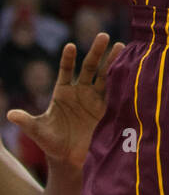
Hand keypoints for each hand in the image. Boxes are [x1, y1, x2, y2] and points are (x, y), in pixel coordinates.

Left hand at [7, 33, 123, 167]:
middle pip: (89, 67)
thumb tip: (10, 114)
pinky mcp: (106, 109)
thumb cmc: (51, 143)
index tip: (70, 46)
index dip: (68, 59)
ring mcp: (94, 99)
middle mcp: (80, 91)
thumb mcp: (38, 132)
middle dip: (96, 51)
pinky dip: (122, 80)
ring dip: (112, 61)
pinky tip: (131, 68)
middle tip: (103, 35)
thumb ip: (27, 122)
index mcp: (62, 92)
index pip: (66, 70)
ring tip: (121, 45)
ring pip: (105, 75)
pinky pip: (114, 92)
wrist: (70, 160)